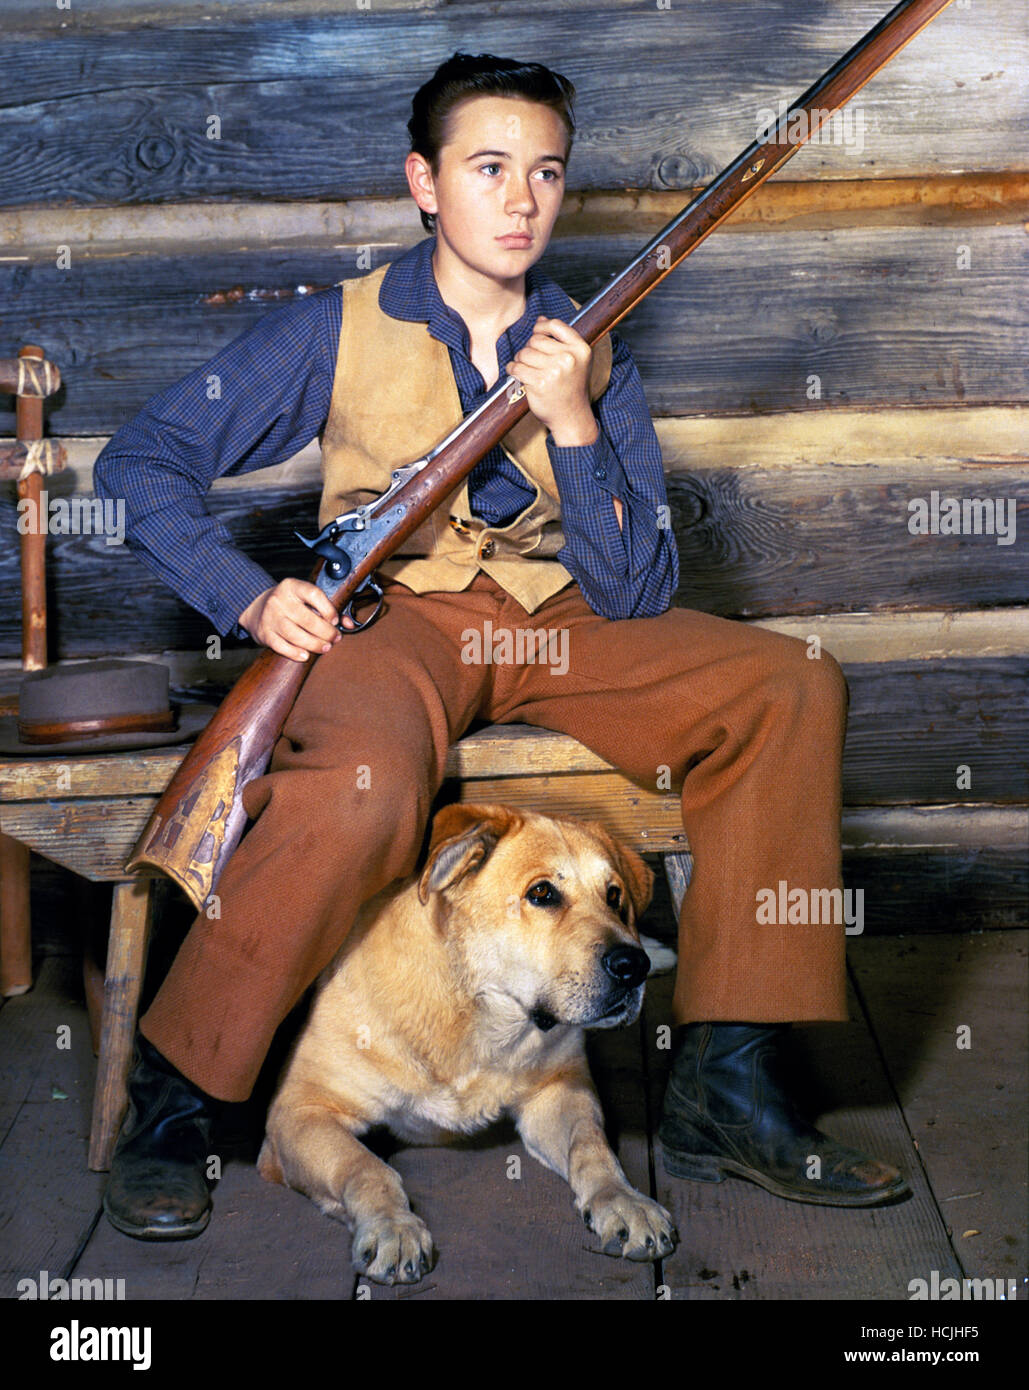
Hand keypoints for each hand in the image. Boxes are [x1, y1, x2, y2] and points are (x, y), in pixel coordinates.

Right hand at [239, 578, 355, 661]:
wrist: (257, 608)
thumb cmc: (290, 604)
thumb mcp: (306, 599)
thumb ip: (329, 609)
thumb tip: (350, 624)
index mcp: (292, 586)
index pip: (313, 594)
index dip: (328, 609)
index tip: (335, 620)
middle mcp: (279, 600)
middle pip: (307, 619)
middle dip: (325, 632)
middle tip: (335, 638)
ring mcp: (270, 617)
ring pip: (294, 634)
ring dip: (313, 644)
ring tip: (325, 647)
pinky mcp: (264, 633)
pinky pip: (281, 646)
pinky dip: (294, 653)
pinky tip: (305, 655)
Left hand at [508, 317, 599, 446]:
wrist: (571, 417)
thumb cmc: (571, 387)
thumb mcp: (576, 360)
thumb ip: (561, 339)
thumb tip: (541, 319)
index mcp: (581, 349)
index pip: (555, 325)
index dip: (541, 327)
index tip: (537, 334)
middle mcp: (569, 358)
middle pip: (536, 340)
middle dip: (530, 348)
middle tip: (533, 362)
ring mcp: (555, 371)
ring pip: (524, 353)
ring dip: (520, 360)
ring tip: (527, 369)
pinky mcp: (539, 383)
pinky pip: (516, 367)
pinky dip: (512, 369)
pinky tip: (517, 374)